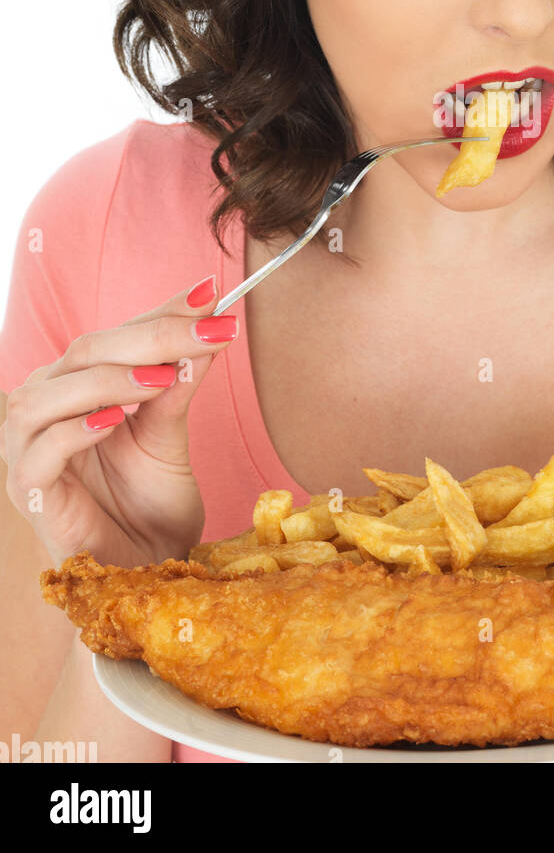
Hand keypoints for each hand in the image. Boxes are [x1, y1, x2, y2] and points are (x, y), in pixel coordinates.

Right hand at [0, 276, 237, 568]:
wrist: (148, 570)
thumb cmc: (151, 502)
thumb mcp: (171, 433)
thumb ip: (179, 381)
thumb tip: (210, 322)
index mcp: (77, 385)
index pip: (114, 335)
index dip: (161, 313)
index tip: (213, 294)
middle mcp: (46, 408)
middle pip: (83, 354)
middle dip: (150, 337)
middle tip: (207, 330)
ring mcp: (29, 451)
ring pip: (49, 396)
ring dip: (108, 379)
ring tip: (163, 377)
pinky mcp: (29, 495)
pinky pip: (38, 455)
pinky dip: (74, 431)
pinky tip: (114, 421)